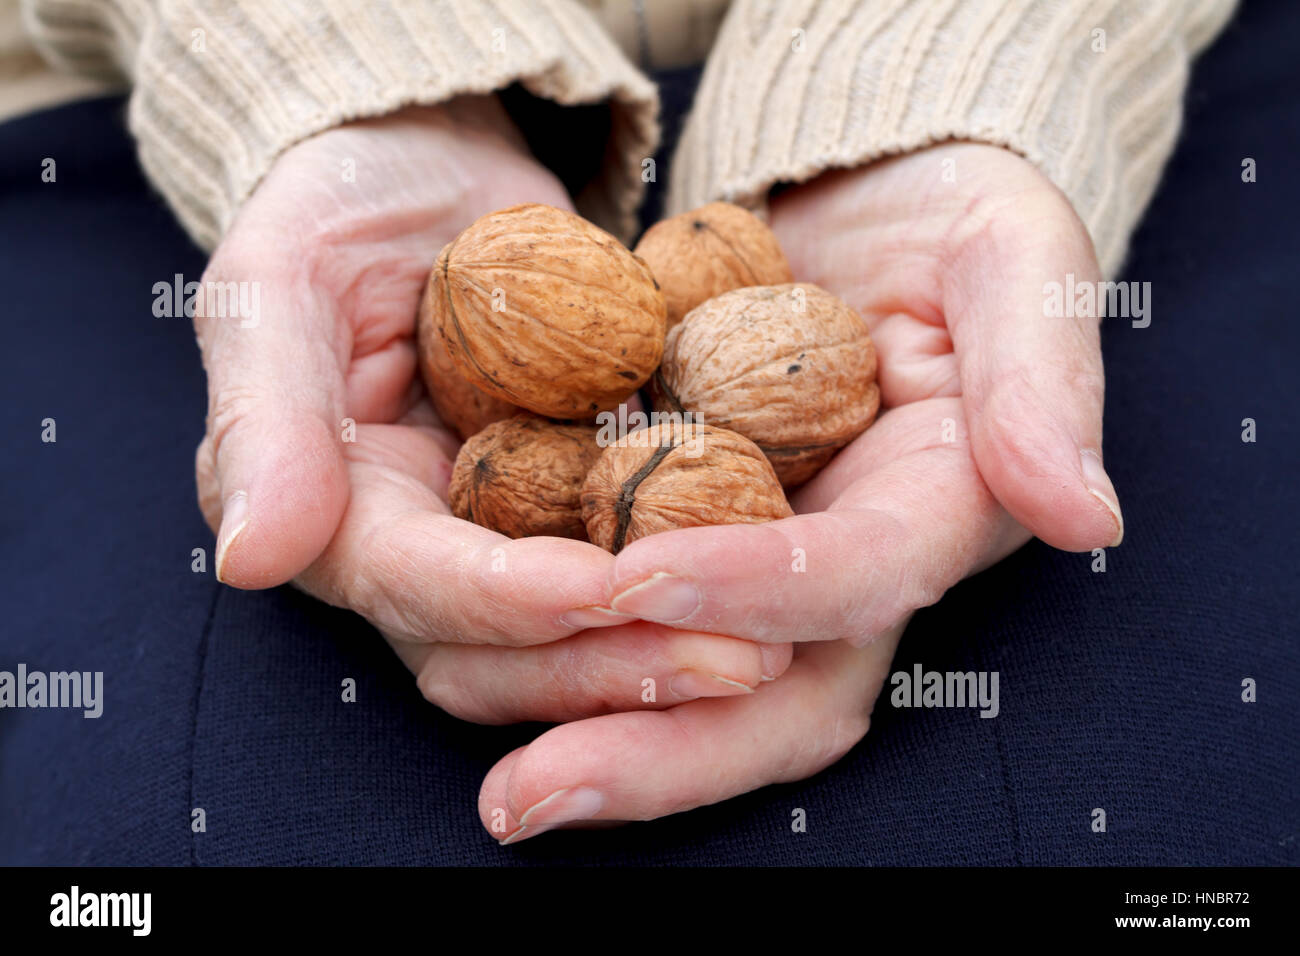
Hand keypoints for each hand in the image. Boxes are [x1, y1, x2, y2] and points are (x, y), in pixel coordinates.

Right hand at [194, 98, 791, 722]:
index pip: (417, 587)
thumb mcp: (276, 282)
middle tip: (729, 661)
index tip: (602, 589)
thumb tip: (255, 558)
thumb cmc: (338, 208)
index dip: (506, 601)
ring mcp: (510, 536)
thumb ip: (264, 415)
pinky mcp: (582, 505)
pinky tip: (782, 582)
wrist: (430, 168)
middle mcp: (427, 552)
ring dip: (669, 649)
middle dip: (610, 661)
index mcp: (341, 517)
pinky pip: (643, 560)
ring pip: (581, 634)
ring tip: (772, 650)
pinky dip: (705, 583)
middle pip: (508, 648)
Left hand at [481, 143, 1120, 840]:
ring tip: (465, 729)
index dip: (757, 595)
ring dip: (578, 717)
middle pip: (766, 696)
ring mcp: (763, 557)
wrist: (874, 196)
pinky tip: (454, 641)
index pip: (853, 582)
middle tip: (528, 797)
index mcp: (933, 515)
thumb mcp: (1015, 265)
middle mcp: (845, 566)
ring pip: (683, 679)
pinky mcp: (690, 524)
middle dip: (657, 754)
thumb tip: (1082, 517)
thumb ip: (1043, 381)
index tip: (639, 576)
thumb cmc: (960, 217)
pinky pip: (618, 606)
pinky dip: (546, 634)